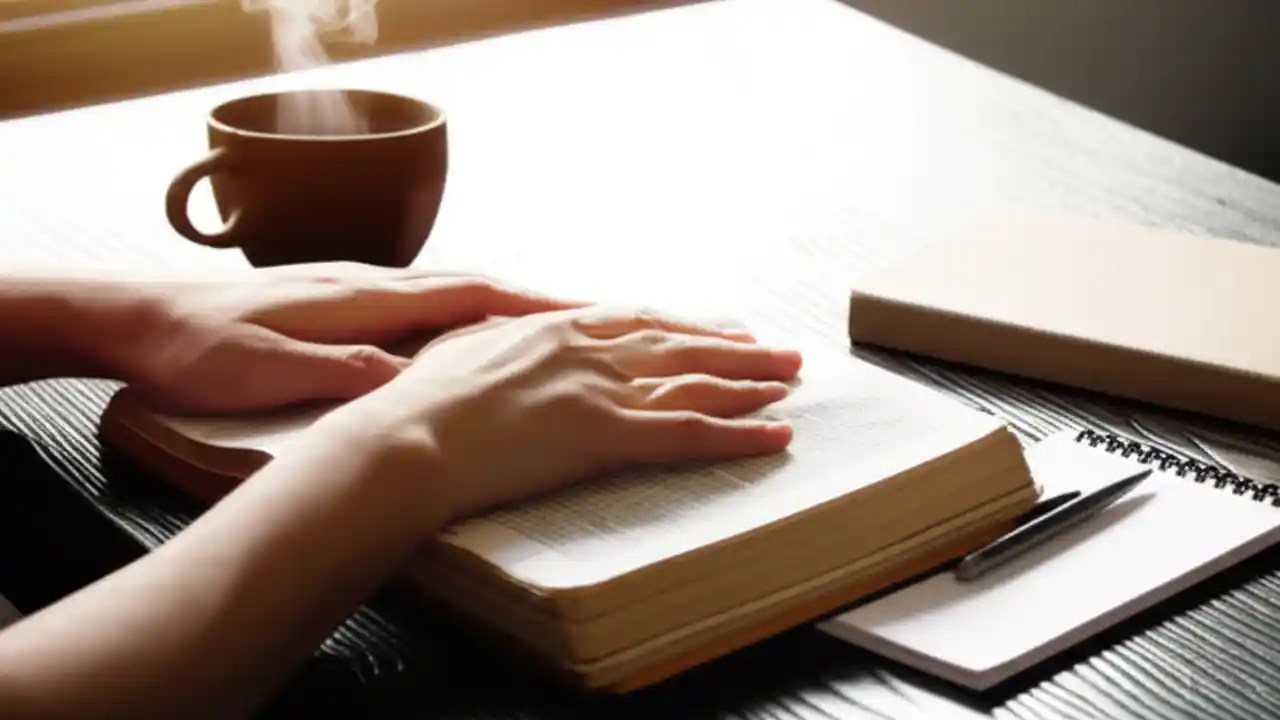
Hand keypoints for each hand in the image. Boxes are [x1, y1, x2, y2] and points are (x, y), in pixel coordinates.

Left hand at [109, 263, 581, 413]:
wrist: (135, 316)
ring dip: (498, 302)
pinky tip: (463, 329)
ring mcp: (350, 284)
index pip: (463, 295)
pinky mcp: (332, 296)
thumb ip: (338, 371)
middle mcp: (365, 281)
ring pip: (444, 289)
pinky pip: (418, 299)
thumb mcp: (263, 371)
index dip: (526, 305)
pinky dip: (460, 309)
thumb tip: (414, 378)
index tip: (583, 313)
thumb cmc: (195, 349)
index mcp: (360, 298)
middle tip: (589, 316)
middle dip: (530, 299)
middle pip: (467, 284)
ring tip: (546, 323)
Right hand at [330, 307, 801, 521]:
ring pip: (698, 384)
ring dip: (752, 384)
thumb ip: (500, 338)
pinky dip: (740, 435)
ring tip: (792, 383)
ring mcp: (603, 389)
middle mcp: (592, 348)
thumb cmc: (421, 400)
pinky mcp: (608, 435)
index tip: (721, 328)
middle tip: (780, 351)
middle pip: (683, 345)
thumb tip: (506, 336)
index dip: (689, 326)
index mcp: (558, 324)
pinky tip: (776, 436)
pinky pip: (690, 435)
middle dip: (736, 349)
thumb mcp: (463, 348)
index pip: (643, 320)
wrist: (409, 437)